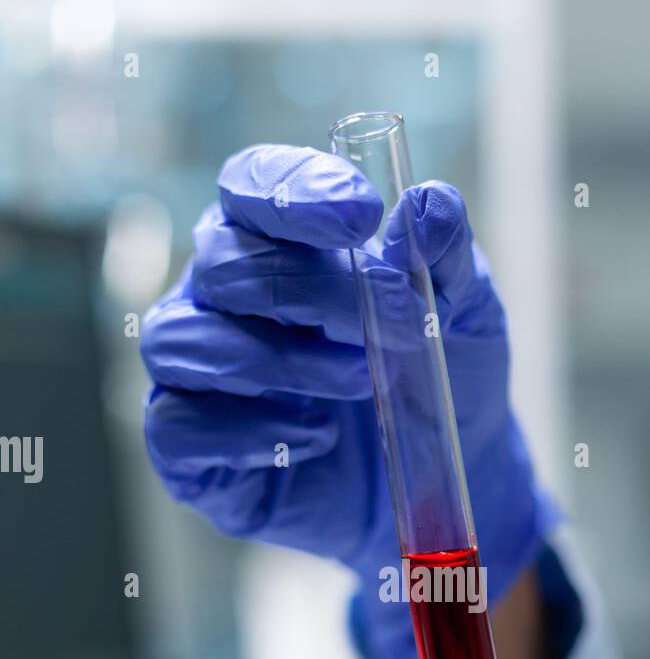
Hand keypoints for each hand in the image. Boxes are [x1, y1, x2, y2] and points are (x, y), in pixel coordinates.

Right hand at [141, 144, 553, 658]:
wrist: (443, 473)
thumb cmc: (440, 373)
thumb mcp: (465, 310)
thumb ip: (447, 256)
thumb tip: (428, 205)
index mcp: (276, 239)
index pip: (249, 185)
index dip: (292, 192)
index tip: (362, 216)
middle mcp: (222, 297)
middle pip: (219, 261)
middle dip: (305, 290)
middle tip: (386, 326)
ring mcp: (199, 372)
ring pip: (179, 338)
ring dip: (276, 359)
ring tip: (362, 382)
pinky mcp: (192, 452)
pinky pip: (175, 426)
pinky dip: (245, 431)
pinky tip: (318, 437)